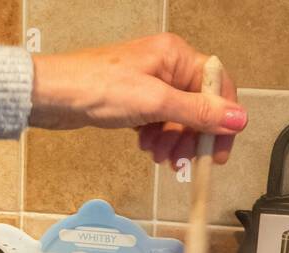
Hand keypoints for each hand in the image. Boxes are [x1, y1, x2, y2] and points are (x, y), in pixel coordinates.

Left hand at [29, 33, 245, 165]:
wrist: (51, 96)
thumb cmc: (94, 87)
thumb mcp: (155, 102)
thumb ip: (198, 112)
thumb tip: (237, 118)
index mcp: (175, 55)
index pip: (216, 85)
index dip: (223, 118)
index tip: (219, 148)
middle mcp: (164, 66)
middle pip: (197, 105)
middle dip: (193, 136)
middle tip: (186, 162)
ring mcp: (147, 83)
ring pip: (176, 117)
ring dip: (173, 141)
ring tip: (161, 157)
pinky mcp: (131, 100)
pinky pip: (156, 122)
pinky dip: (156, 138)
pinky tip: (146, 148)